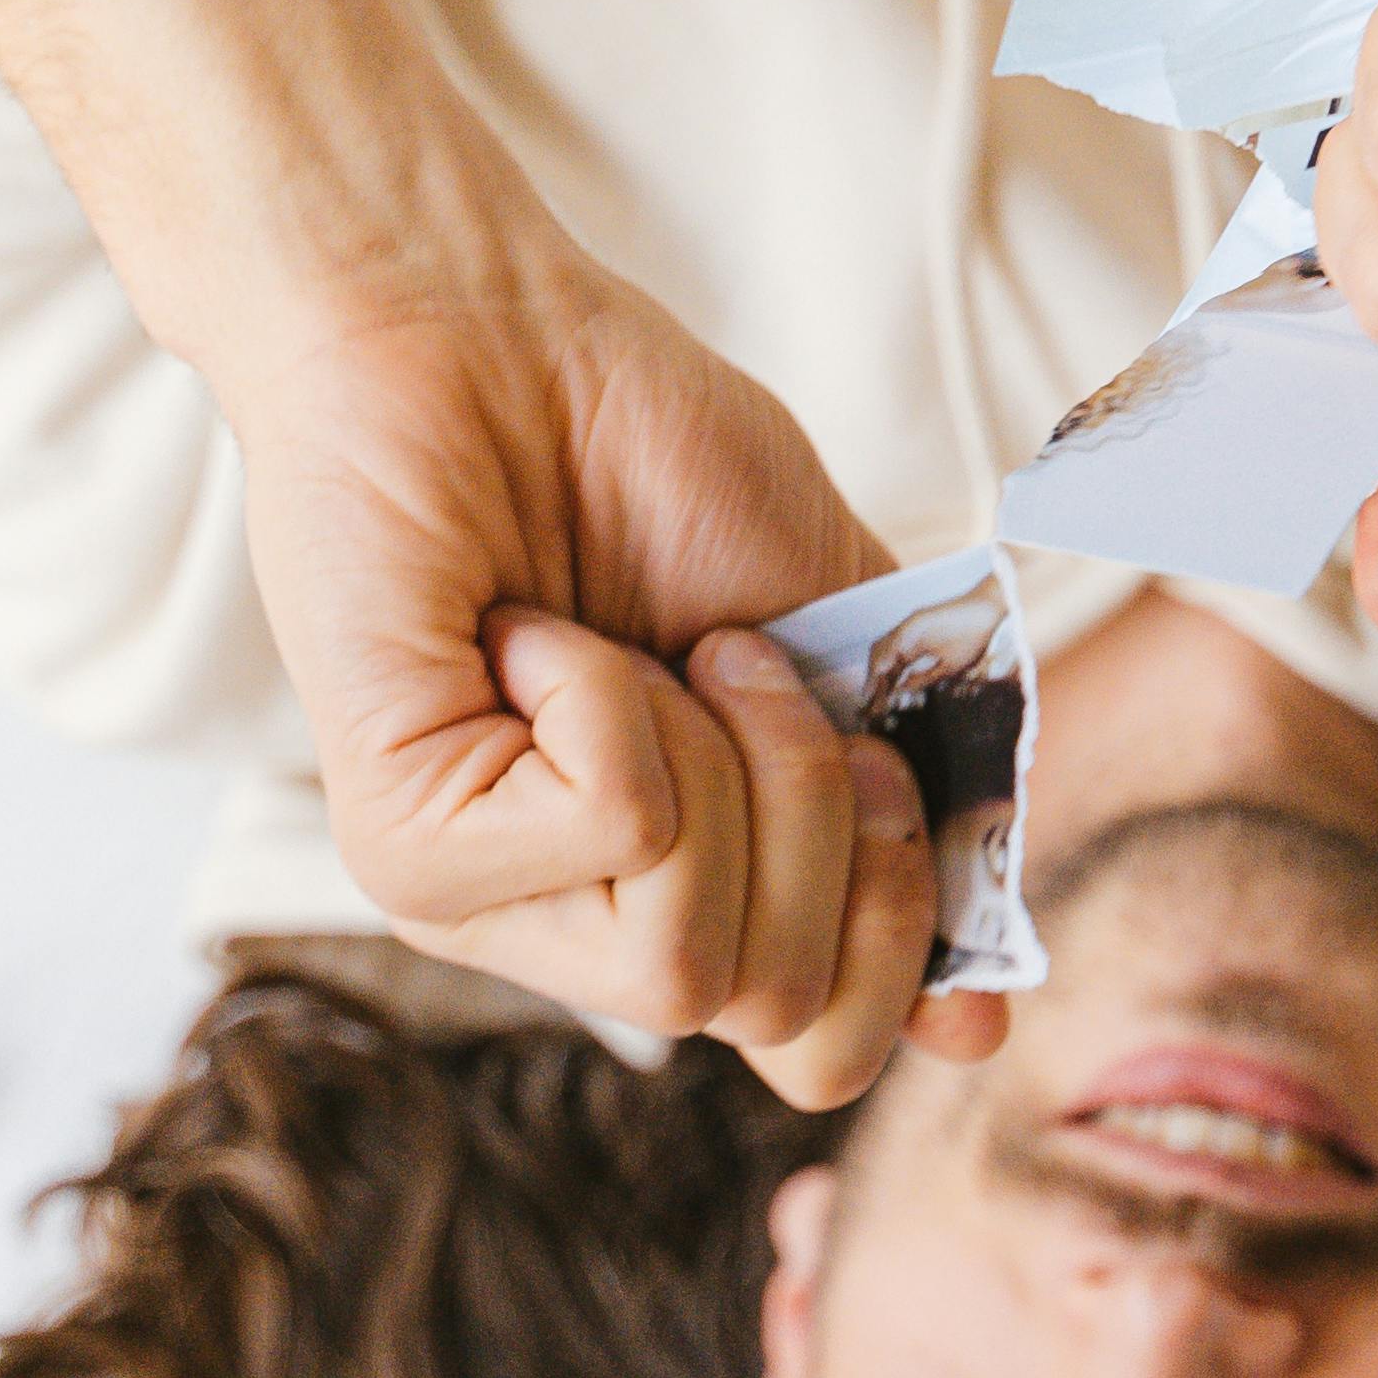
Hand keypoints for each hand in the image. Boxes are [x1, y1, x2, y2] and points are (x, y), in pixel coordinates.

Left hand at [213, 237, 1010, 1106]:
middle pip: (784, 1014)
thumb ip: (915, 805)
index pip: (818, 1051)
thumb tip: (973, 1029)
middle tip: (741, 662)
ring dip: (720, 757)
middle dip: (824, 817)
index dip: (899, 943)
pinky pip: (614, 832)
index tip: (891, 772)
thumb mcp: (837, 632)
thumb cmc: (638, 450)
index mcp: (684, 889)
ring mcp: (481, 902)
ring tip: (643, 642)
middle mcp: (573, 925)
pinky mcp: (404, 847)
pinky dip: (610, 701)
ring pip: (693, 964)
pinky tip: (528, 632)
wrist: (479, 326)